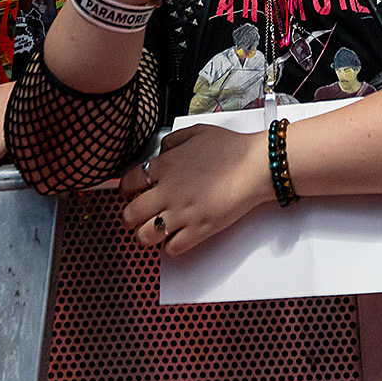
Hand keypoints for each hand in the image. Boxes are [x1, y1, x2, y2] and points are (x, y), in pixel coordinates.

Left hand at [117, 124, 274, 255]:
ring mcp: (182, 213)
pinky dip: (170, 247)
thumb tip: (161, 151)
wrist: (256, 165)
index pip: (127, 184)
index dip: (125, 191)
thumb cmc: (231, 148)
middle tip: (135, 218)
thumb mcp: (196, 131)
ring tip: (152, 233)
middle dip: (128, 218)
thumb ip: (172, 141)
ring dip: (145, 236)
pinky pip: (172, 249)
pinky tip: (176, 238)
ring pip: (145, 236)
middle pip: (129, 215)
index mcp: (164, 166)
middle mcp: (167, 191)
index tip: (130, 194)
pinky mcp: (198, 230)